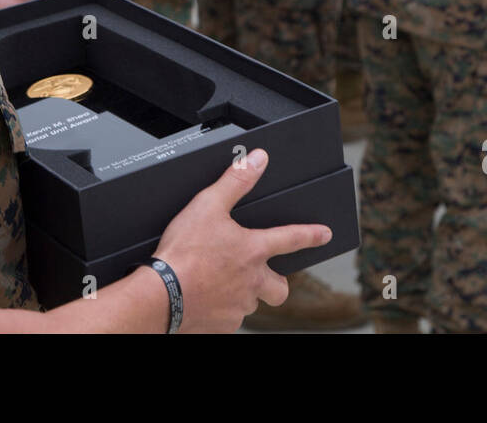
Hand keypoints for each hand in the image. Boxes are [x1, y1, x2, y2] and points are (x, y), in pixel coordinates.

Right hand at [152, 149, 332, 332]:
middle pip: (279, 288)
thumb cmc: (183, 253)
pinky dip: (221, 310)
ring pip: (252, 302)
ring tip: (220, 282)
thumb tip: (257, 160)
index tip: (325, 235)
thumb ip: (235, 181)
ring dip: (243, 294)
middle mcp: (252, 281)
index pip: (292, 238)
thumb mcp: (208, 205)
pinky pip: (229, 319)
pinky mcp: (223, 325)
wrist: (161, 295)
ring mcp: (239, 306)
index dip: (311, 234)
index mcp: (253, 250)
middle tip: (261, 275)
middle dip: (275, 282)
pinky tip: (205, 298)